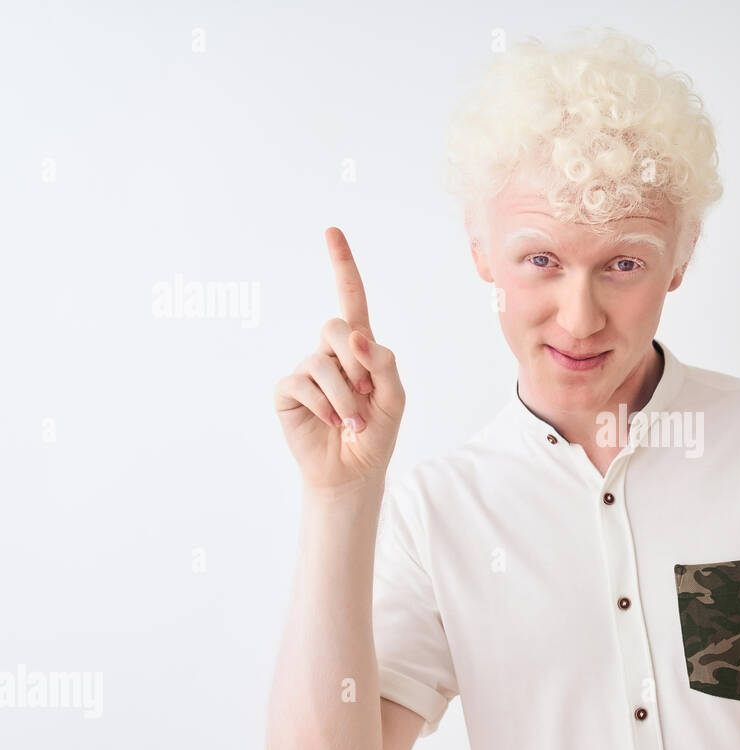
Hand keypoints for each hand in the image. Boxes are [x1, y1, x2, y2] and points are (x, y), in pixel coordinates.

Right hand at [273, 227, 405, 493]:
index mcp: (359, 348)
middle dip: (355, 362)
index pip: (351, 300)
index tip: (332, 232)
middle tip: (366, 396)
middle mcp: (330, 353)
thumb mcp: (394, 398)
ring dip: (346, 399)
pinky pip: (304, 385)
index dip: (342, 266)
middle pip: (336, 327)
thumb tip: (357, 337)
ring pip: (323, 364)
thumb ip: (384, 364)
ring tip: (351, 423)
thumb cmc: (375, 432)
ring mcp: (306, 369)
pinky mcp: (288, 391)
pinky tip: (332, 424)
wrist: (353, 471)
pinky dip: (325, 408)